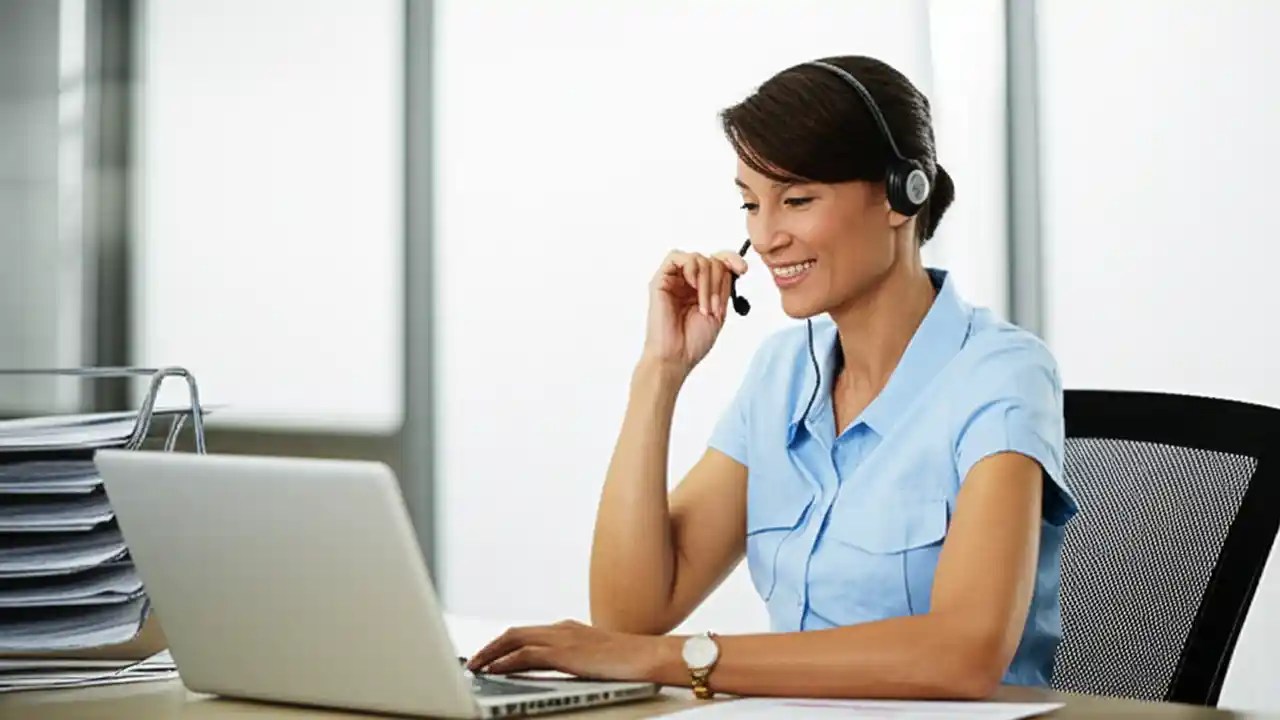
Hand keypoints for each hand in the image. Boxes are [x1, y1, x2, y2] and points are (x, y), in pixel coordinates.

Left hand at [465, 620, 673, 682]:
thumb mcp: (594, 658)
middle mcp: (562, 629)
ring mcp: (563, 638)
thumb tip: (559, 670)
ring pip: (515, 639)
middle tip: (475, 661)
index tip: (490, 654)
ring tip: (476, 667)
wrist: (650, 656)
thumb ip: (574, 660)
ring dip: (492, 653)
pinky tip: (495, 670)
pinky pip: (527, 655)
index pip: (528, 633)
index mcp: (568, 629)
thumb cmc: (630, 661)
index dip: (504, 643)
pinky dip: (506, 661)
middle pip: (515, 632)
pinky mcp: (565, 653)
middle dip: (491, 646)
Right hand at [643, 250, 748, 375]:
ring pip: (697, 258)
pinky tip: (692, 286)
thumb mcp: (720, 311)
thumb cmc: (694, 341)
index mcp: (702, 288)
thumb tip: (732, 267)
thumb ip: (724, 287)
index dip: (731, 260)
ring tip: (703, 305)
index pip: (718, 261)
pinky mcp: (660, 280)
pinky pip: (676, 257)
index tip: (742, 269)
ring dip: (707, 281)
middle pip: (710, 260)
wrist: (676, 356)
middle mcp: (688, 282)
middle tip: (715, 306)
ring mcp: (674, 279)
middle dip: (718, 282)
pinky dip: (690, 268)